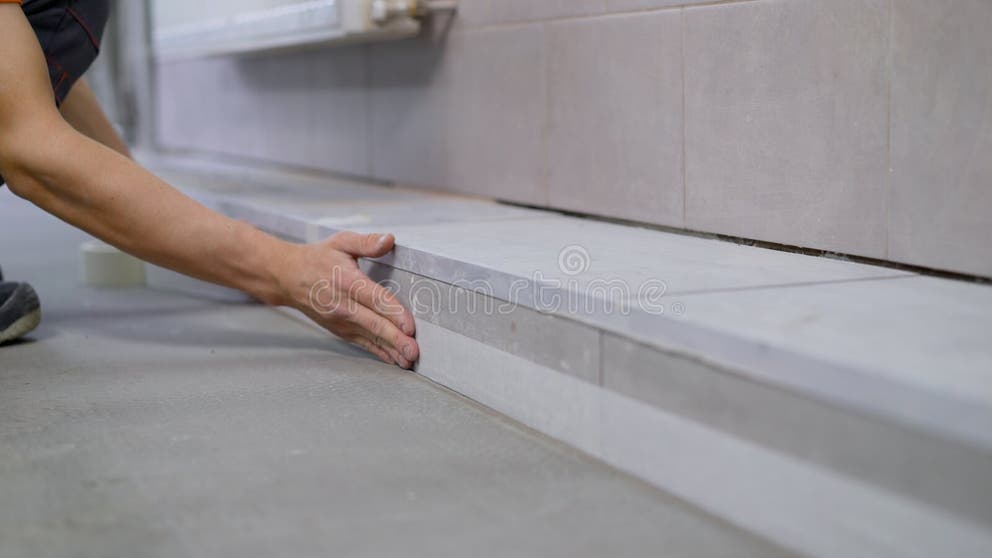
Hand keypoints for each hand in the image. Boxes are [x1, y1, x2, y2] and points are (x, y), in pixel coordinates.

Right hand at [280, 231, 418, 367]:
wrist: (287, 277)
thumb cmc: (317, 258)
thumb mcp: (341, 242)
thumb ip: (367, 243)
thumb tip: (389, 239)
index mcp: (348, 281)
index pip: (375, 299)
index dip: (394, 313)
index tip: (410, 326)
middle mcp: (344, 305)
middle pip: (374, 324)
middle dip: (395, 339)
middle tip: (413, 352)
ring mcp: (340, 320)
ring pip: (369, 337)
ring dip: (390, 350)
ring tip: (408, 361)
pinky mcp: (339, 329)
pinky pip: (361, 342)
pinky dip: (377, 352)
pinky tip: (392, 359)